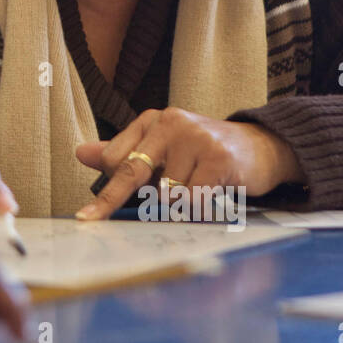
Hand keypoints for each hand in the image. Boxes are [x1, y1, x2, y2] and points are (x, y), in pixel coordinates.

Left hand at [72, 107, 303, 220]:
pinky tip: (213, 193)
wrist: (261, 147)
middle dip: (111, 200)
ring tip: (198, 190)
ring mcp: (196, 137)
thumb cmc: (204, 153)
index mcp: (152, 120)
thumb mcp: (162, 149)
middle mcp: (171, 122)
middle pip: (132, 170)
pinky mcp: (218, 156)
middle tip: (90, 221)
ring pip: (166, 193)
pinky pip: (192, 199)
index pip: (116, 158)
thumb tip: (81, 153)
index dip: (108, 189)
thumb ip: (123, 152)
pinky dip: (198, 207)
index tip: (90, 215)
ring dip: (177, 204)